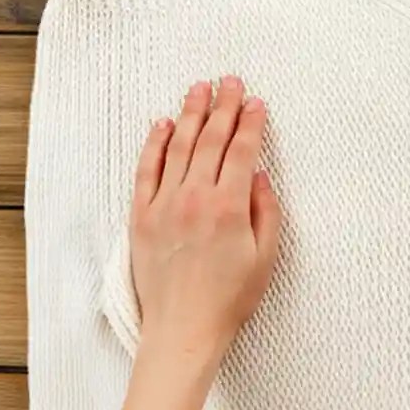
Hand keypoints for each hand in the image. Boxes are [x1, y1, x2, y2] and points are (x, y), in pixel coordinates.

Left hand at [127, 77, 280, 393]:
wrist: (183, 328)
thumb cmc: (230, 298)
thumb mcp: (267, 256)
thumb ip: (267, 210)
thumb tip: (261, 175)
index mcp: (230, 206)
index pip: (242, 150)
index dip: (252, 122)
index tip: (257, 102)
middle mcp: (195, 197)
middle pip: (211, 139)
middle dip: (224, 106)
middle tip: (230, 81)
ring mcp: (164, 204)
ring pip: (180, 146)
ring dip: (192, 114)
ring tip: (199, 89)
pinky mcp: (141, 215)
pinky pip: (147, 169)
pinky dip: (155, 143)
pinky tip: (164, 123)